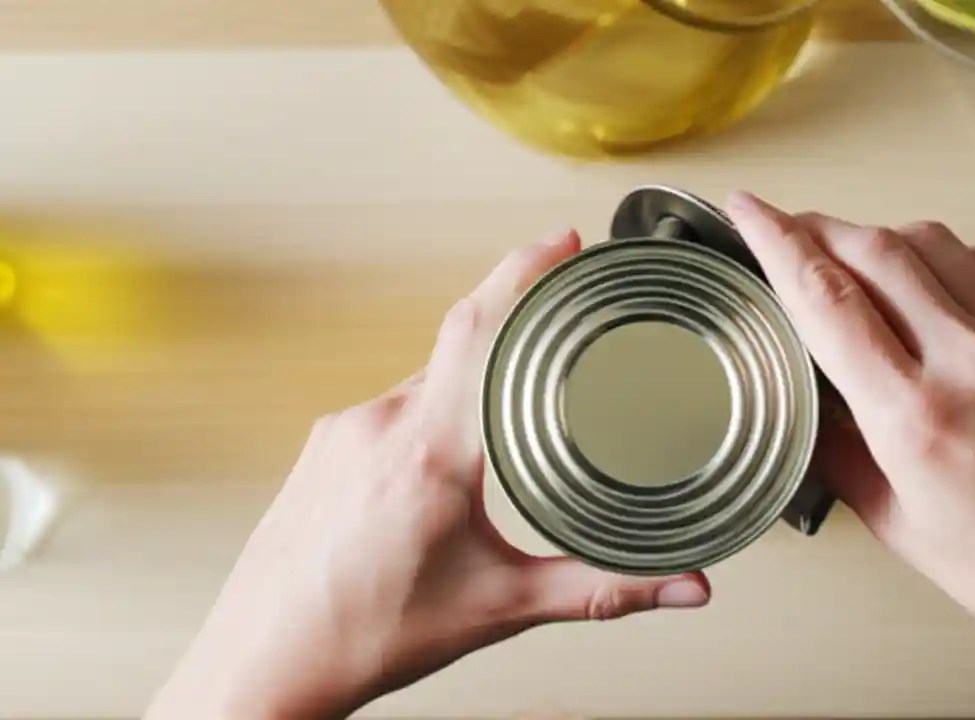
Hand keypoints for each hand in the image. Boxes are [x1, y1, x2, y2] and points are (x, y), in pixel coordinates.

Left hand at [146, 230, 710, 719]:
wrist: (268, 662)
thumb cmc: (366, 636)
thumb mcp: (501, 606)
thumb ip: (601, 589)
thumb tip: (680, 585)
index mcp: (429, 454)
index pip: (479, 329)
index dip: (523, 272)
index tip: (559, 244)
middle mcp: (378, 427)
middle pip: (459, 345)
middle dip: (514, 336)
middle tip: (559, 330)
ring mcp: (341, 433)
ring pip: (424, 380)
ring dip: (469, 386)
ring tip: (508, 414)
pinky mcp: (319, 448)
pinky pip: (389, 406)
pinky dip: (429, 414)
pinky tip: (446, 457)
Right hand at [725, 193, 974, 718]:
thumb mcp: (898, 524)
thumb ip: (839, 454)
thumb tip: (804, 405)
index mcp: (913, 417)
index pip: (824, 298)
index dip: (774, 240)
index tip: (745, 208)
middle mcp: (968, 361)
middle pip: (873, 249)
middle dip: (817, 226)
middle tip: (786, 227)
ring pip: (932, 241)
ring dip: (877, 235)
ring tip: (850, 254)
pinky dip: (945, 251)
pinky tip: (930, 274)